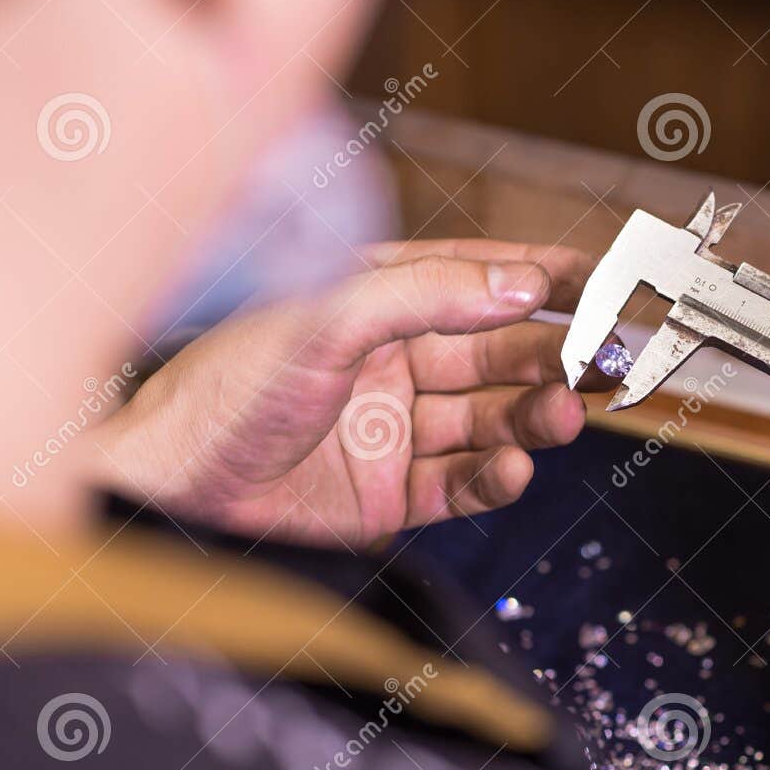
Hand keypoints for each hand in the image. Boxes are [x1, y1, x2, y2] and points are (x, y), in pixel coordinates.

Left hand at [89, 240, 613, 547]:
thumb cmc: (220, 388)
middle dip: (552, 352)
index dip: (543, 277)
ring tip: (565, 414)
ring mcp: (392, 427)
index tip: (604, 280)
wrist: (165, 488)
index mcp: (374, 300)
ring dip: (532, 414)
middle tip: (604, 358)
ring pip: (487, 416)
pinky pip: (461, 482)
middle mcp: (389, 360)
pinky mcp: (388, 492)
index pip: (477, 277)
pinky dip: (496, 476)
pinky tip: (516, 468)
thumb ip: (425, 294)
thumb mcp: (326, 317)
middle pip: (495, 351)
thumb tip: (518, 283)